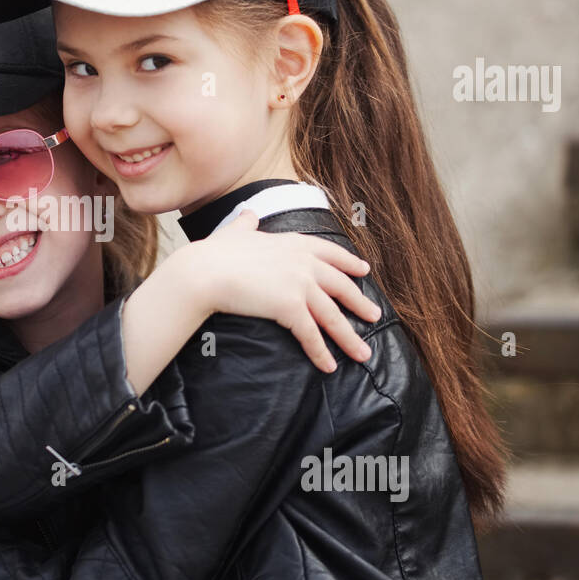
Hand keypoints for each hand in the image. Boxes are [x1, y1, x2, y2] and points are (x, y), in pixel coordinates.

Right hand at [185, 210, 381, 372]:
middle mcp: (303, 262)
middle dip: (359, 302)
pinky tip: (329, 366)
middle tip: (374, 314)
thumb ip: (246, 223)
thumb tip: (249, 213)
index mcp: (292, 243)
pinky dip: (321, 352)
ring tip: (363, 353)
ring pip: (332, 315)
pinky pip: (310, 335)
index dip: (349, 263)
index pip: (330, 252)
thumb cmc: (214, 253)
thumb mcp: (235, 232)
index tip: (363, 270)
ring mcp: (300, 284)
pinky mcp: (291, 307)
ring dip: (349, 337)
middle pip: (340, 285)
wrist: (204, 271)